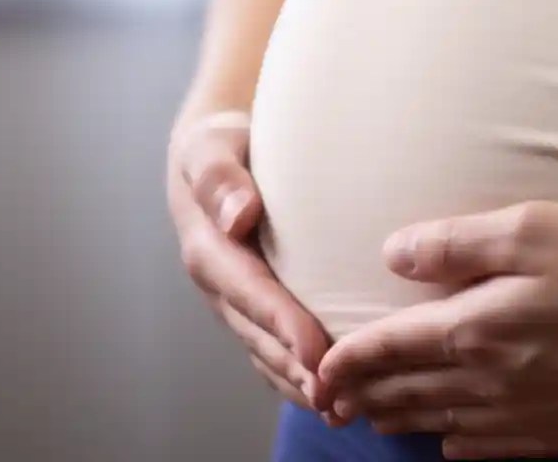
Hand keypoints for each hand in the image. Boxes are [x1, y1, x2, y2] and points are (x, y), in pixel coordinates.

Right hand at [167, 111, 330, 412]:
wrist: (216, 159)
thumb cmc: (222, 146)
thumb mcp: (212, 147)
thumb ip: (220, 177)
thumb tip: (237, 214)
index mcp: (210, 250)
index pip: (251, 293)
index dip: (282, 324)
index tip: (315, 352)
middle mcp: (222, 287)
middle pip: (262, 337)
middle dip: (299, 370)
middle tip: (340, 398)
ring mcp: (238, 305)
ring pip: (270, 353)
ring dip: (304, 384)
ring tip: (347, 410)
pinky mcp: (257, 311)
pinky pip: (278, 351)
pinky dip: (304, 376)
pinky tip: (342, 396)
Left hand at [318, 201, 557, 457]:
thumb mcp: (536, 229)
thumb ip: (458, 243)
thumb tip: (394, 253)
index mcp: (476, 328)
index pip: (391, 348)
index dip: (347, 361)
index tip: (314, 372)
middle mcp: (492, 381)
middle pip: (411, 392)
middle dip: (364, 397)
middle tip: (328, 406)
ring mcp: (531, 415)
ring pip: (448, 423)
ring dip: (405, 422)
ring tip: (377, 423)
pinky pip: (497, 449)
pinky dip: (465, 447)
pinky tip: (456, 447)